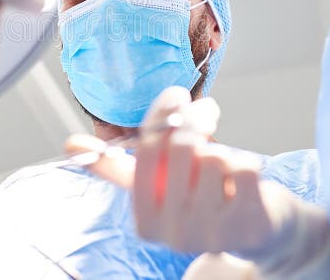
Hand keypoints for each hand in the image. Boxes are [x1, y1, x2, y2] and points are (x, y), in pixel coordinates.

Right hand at [66, 87, 298, 255]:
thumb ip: (116, 167)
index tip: (177, 94)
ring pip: (214, 156)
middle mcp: (175, 235)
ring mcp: (214, 234)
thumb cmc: (201, 199)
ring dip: (222, 149)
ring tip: (223, 159)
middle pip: (182, 147)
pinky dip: (246, 162)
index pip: (147, 150)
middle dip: (197, 120)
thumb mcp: (156, 186)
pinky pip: (244, 167)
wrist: (259, 233)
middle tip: (207, 111)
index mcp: (145, 222)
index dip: (162, 114)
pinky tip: (243, 178)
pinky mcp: (251, 227)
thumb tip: (71, 146)